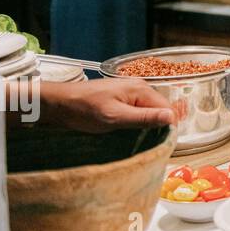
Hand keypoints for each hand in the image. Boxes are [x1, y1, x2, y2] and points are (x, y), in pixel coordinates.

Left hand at [38, 78, 176, 131]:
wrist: (58, 103)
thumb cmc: (84, 110)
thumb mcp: (115, 117)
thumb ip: (144, 118)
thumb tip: (171, 117)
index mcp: (141, 89)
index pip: (167, 108)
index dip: (167, 125)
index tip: (161, 143)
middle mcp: (139, 87)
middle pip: (159, 108)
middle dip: (157, 125)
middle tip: (149, 144)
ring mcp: (129, 92)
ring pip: (148, 110)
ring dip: (146, 124)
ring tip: (140, 139)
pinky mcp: (120, 98)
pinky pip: (137, 110)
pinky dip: (137, 121)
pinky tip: (131, 131)